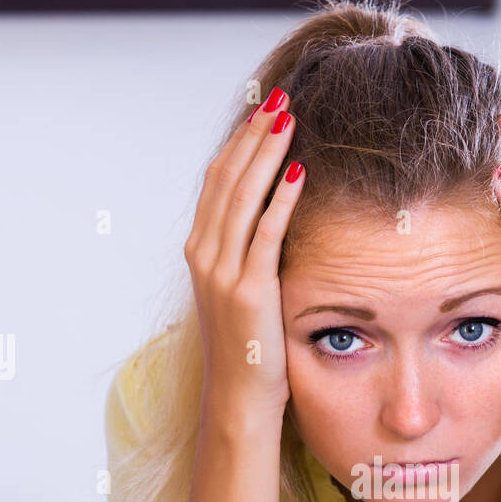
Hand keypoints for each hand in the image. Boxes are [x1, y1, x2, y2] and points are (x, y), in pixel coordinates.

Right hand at [183, 87, 304, 417]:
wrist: (238, 402)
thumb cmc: (249, 352)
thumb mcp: (241, 296)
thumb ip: (248, 258)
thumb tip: (274, 223)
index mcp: (200, 253)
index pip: (218, 183)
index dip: (240, 144)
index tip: (263, 114)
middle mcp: (204, 256)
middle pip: (227, 179)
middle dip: (254, 135)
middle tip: (279, 99)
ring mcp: (222, 273)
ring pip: (242, 198)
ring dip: (266, 154)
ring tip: (289, 119)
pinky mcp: (248, 292)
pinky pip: (265, 234)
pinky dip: (281, 200)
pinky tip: (300, 172)